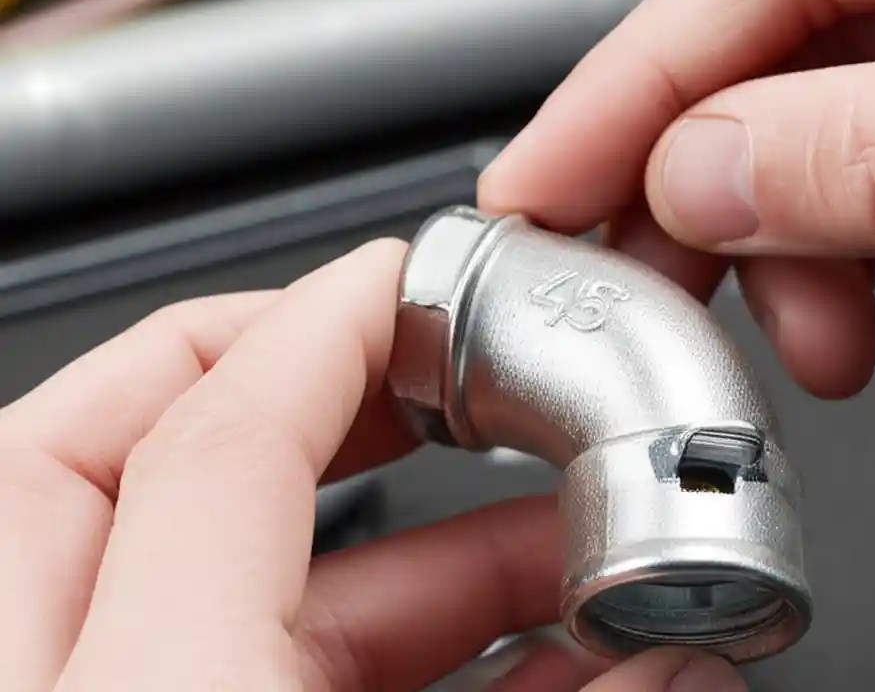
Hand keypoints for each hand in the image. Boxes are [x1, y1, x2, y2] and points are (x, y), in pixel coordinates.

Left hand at [0, 241, 743, 691]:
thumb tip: (682, 664)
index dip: (328, 327)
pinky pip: (247, 675)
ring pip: (208, 580)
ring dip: (400, 556)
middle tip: (452, 384)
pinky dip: (392, 654)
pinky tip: (531, 665)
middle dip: (314, 395)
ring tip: (556, 557)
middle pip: (133, 462)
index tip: (419, 281)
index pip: (208, 440)